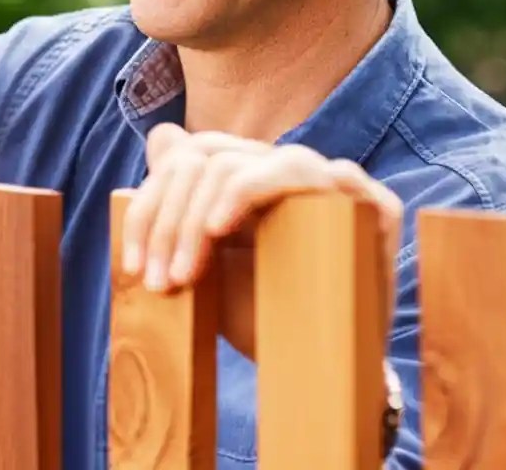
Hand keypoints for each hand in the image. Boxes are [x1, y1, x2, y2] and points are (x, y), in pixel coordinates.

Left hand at [121, 124, 401, 356]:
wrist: (317, 370)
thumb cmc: (262, 314)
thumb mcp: (206, 264)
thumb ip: (179, 209)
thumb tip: (160, 136)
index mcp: (251, 174)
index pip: (189, 159)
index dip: (151, 208)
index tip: (132, 265)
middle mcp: (289, 169)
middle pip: (208, 159)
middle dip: (168, 221)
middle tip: (156, 282)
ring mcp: (332, 181)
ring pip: (244, 165)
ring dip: (197, 218)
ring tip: (182, 273)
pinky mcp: (373, 203)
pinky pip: (319, 174)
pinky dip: (252, 190)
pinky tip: (220, 227)